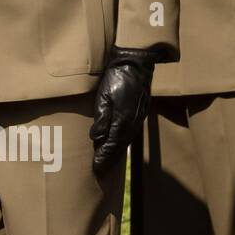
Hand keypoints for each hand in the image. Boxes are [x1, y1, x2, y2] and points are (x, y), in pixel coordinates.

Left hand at [91, 47, 156, 174]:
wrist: (135, 64)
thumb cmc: (117, 78)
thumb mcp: (104, 97)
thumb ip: (101, 119)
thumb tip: (96, 138)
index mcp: (122, 120)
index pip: (111, 145)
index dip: (103, 158)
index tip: (95, 168)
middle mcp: (132, 123)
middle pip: (119, 147)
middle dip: (109, 159)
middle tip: (100, 170)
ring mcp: (137, 119)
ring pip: (126, 141)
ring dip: (116, 152)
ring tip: (107, 161)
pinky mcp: (139, 114)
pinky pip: (130, 133)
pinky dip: (122, 143)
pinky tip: (117, 144)